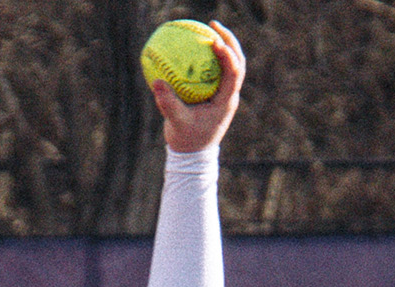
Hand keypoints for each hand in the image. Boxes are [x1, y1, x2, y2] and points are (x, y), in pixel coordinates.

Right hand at [152, 21, 243, 153]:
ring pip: (228, 63)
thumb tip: (156, 82)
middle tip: (213, 25)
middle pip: (237, 61)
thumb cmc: (187, 140)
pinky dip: (205, 56)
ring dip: (221, 44)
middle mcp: (229, 94)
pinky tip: (191, 45)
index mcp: (226, 101)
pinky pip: (212, 69)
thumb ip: (168, 104)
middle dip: (229, 41)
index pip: (234, 72)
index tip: (214, 41)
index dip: (228, 54)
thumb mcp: (176, 124)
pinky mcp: (214, 92)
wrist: (192, 154)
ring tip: (206, 28)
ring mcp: (223, 93)